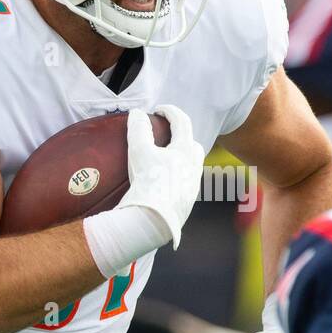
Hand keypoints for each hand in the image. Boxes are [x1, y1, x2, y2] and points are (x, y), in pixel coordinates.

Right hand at [117, 105, 204, 248]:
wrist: (153, 221)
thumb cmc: (148, 183)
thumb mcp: (139, 151)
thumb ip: (138, 129)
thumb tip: (137, 113)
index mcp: (186, 151)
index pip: (182, 122)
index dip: (170, 111)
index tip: (158, 110)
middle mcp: (194, 167)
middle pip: (193, 145)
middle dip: (181, 136)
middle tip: (165, 135)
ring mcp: (192, 186)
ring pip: (192, 166)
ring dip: (181, 157)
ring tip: (164, 159)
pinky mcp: (187, 202)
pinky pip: (185, 183)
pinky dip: (176, 176)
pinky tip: (162, 181)